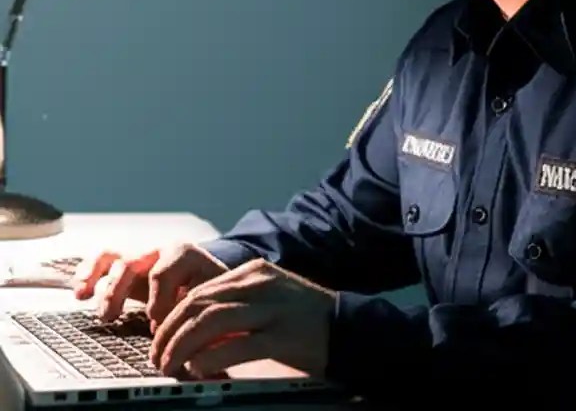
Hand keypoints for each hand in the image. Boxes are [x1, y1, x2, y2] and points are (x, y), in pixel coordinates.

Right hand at [74, 244, 227, 326]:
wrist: (210, 278)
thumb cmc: (209, 292)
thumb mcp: (211, 299)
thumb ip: (198, 316)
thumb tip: (182, 344)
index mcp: (186, 254)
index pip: (162, 272)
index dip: (156, 300)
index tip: (158, 324)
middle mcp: (160, 250)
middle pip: (130, 263)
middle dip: (118, 292)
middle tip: (112, 318)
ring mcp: (141, 254)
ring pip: (112, 260)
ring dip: (100, 286)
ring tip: (96, 310)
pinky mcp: (126, 263)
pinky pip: (101, 261)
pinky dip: (87, 274)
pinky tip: (80, 294)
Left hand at [149, 258, 336, 378]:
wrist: (351, 327)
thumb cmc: (307, 318)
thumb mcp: (270, 297)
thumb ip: (237, 303)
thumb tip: (193, 328)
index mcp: (255, 272)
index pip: (199, 290)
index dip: (172, 316)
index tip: (160, 338)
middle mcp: (261, 285)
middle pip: (198, 304)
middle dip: (169, 333)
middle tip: (158, 356)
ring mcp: (273, 309)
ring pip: (209, 322)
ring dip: (181, 346)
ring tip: (170, 365)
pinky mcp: (283, 335)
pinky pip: (236, 345)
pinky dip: (210, 359)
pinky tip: (200, 370)